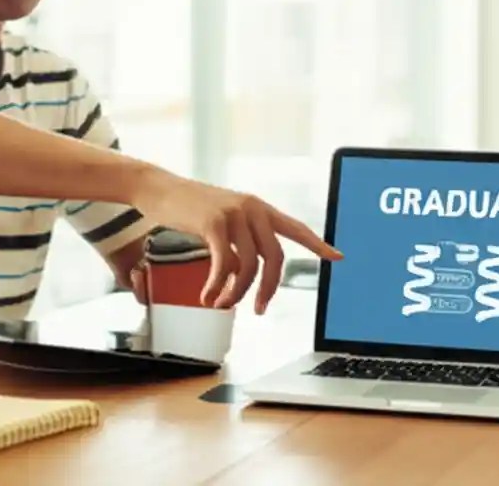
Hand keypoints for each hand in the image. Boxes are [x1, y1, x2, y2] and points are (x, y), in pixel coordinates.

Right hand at [131, 169, 342, 313]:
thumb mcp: (224, 220)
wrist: (160, 189)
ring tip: (222, 303)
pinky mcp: (214, 223)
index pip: (297, 228)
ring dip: (237, 292)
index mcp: (260, 208)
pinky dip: (217, 285)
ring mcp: (234, 214)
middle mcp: (253, 209)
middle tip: (259, 309)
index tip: (338, 257)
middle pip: (275, 257)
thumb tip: (245, 275)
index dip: (318, 244)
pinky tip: (208, 296)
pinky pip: (224, 264)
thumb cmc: (190, 207)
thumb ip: (240, 240)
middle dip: (269, 289)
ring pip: (249, 266)